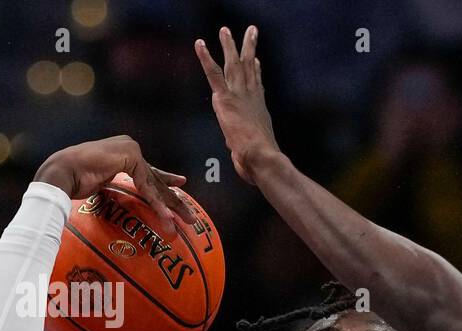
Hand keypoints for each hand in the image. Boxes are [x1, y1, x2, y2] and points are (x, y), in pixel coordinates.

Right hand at [34, 135, 193, 228]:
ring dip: (170, 207)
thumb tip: (129, 194)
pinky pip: (146, 186)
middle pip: (156, 179)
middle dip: (174, 199)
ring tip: (187, 222)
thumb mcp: (103, 182)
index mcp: (123, 152)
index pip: (149, 171)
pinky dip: (156, 203)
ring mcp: (130, 150)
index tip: (181, 185)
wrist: (60, 173)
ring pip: (155, 184)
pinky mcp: (130, 156)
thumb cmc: (74, 180)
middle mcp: (129, 148)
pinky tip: (166, 218)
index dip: (166, 179)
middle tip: (191, 216)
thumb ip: (119, 183)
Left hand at [196, 25, 278, 184]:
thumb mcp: (255, 160)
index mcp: (259, 112)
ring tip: (224, 29)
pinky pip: (213, 74)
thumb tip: (248, 170)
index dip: (257, 72)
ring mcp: (239, 96)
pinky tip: (199, 43)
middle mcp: (252, 99)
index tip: (257, 60)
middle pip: (250, 68)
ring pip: (234, 64)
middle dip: (249, 48)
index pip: (258, 87)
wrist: (263, 160)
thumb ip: (248, 159)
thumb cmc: (261, 167)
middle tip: (251, 32)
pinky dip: (205, 57)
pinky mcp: (225, 99)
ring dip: (229, 45)